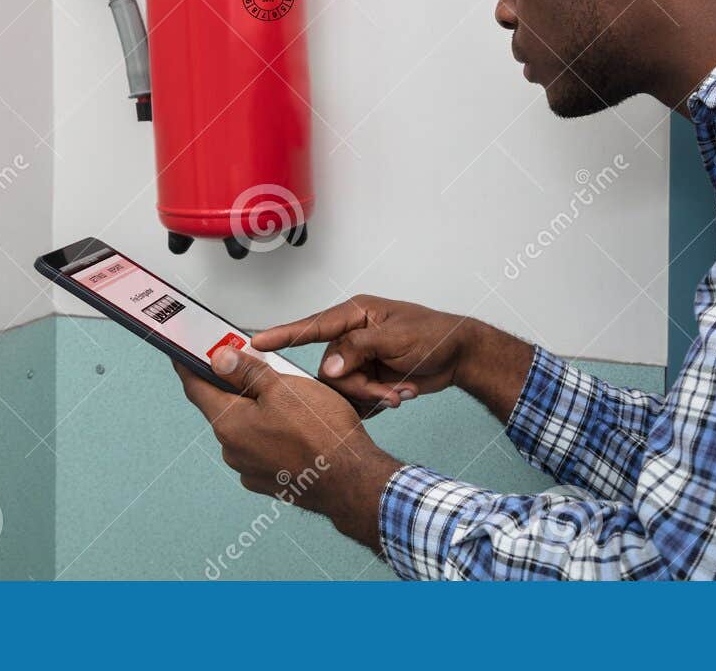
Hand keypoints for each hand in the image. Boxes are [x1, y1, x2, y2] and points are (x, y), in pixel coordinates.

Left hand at [176, 345, 399, 548]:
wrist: (351, 479)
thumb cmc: (322, 434)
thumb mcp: (283, 387)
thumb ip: (246, 372)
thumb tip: (220, 360)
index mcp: (229, 423)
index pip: (196, 388)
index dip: (188, 366)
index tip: (182, 353)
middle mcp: (232, 450)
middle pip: (223, 407)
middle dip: (234, 385)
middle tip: (253, 366)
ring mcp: (249, 468)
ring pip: (245, 428)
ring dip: (256, 410)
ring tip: (288, 398)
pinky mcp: (268, 480)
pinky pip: (260, 448)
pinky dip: (269, 432)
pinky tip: (294, 426)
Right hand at [251, 295, 533, 421]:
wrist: (461, 356)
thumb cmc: (434, 335)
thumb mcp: (396, 338)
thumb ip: (359, 350)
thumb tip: (329, 368)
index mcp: (355, 315)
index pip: (311, 325)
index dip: (281, 335)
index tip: (254, 343)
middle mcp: (353, 335)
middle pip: (330, 368)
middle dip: (357, 385)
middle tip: (387, 391)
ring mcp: (361, 357)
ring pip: (344, 387)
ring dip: (372, 395)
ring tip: (399, 392)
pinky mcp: (369, 377)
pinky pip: (358, 396)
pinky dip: (378, 400)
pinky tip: (400, 393)